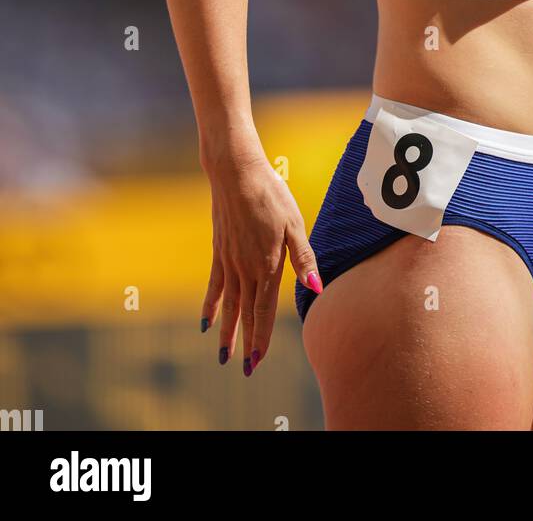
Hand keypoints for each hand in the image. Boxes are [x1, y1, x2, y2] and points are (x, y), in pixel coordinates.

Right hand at [201, 148, 322, 373]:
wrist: (236, 173)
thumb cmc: (271, 195)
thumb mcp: (295, 223)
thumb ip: (303, 257)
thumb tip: (316, 287)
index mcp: (267, 265)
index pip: (264, 310)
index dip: (262, 337)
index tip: (257, 361)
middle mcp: (246, 269)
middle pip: (246, 313)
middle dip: (246, 343)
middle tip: (245, 369)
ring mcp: (229, 261)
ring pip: (228, 305)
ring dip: (227, 331)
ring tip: (223, 356)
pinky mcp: (219, 251)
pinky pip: (214, 285)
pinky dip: (210, 305)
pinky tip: (206, 322)